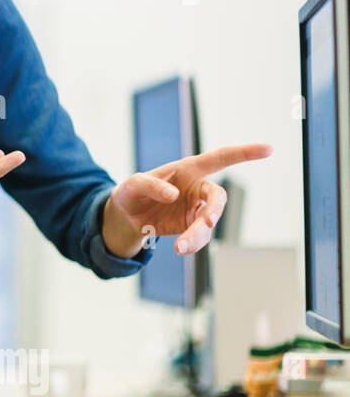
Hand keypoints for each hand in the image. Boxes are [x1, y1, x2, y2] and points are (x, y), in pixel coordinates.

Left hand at [107, 143, 271, 255]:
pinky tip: (181, 248)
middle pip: (217, 197)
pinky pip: (201, 236)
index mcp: (187, 169)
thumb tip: (173, 195)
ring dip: (198, 235)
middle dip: (214, 210)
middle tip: (206, 222)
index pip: (220, 158)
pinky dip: (193, 244)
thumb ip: (150, 185)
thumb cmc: (132, 191)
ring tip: (180, 247)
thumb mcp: (132, 184)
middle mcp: (197, 187)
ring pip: (209, 222)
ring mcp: (197, 208)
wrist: (127, 216)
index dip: (244, 153)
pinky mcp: (192, 226)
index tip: (269, 149)